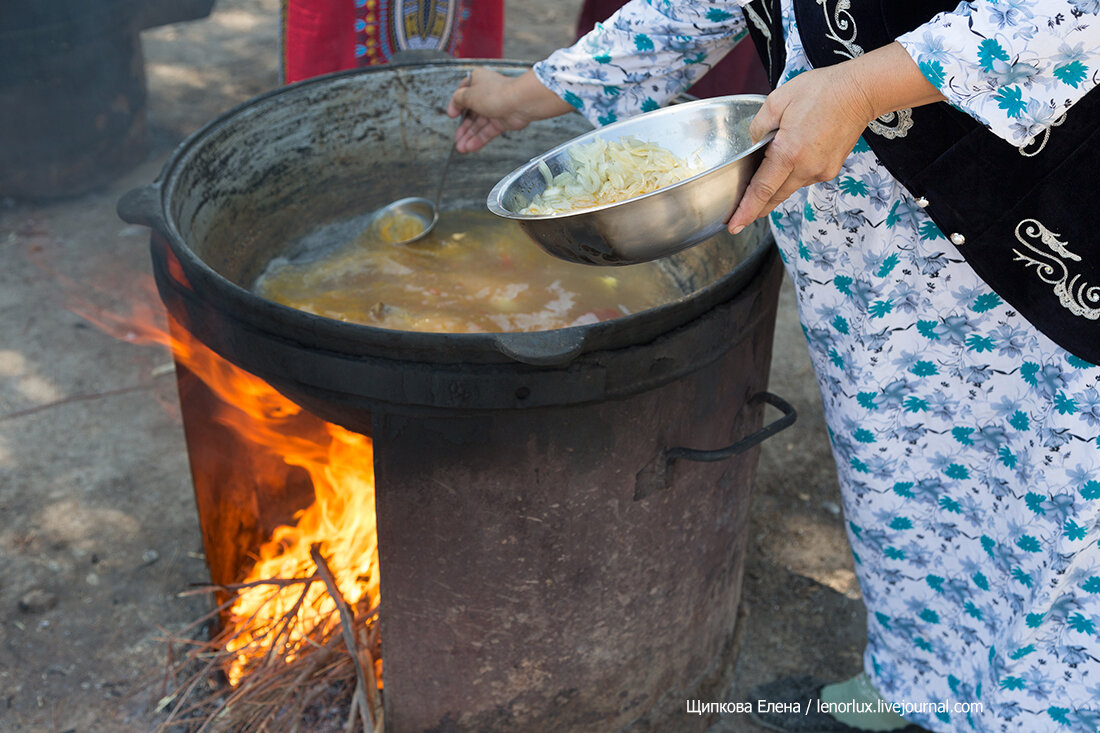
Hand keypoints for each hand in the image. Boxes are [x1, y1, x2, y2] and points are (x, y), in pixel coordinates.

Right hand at [447, 68, 573, 152]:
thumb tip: (454, 106)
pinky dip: (479, 139)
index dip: (456, 105)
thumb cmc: (496, 93)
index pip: (463, 93)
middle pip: (471, 113)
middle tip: (456, 138)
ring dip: (469, 136)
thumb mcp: (468, 94)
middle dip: (463, 127)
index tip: (452, 115)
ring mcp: (494, 108)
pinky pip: (488, 131)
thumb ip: (458, 100)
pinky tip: (470, 147)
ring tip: (461, 148)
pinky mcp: (502, 120)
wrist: (520, 102)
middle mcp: (486, 94)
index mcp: (477, 81)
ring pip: (479, 124)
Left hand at [726, 42, 944, 233]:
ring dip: (776, 184)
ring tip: (771, 165)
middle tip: (738, 218)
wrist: (859, 92)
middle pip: (775, 196)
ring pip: (789, 187)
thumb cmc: (820, 91)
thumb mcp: (777, 101)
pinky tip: (795, 155)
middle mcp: (806, 168)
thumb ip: (759, 127)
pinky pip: (804, 178)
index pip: (762, 189)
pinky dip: (794, 173)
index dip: (746, 210)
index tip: (734, 226)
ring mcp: (821, 172)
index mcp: (789, 152)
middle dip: (756, 208)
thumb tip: (755, 145)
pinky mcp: (830, 170)